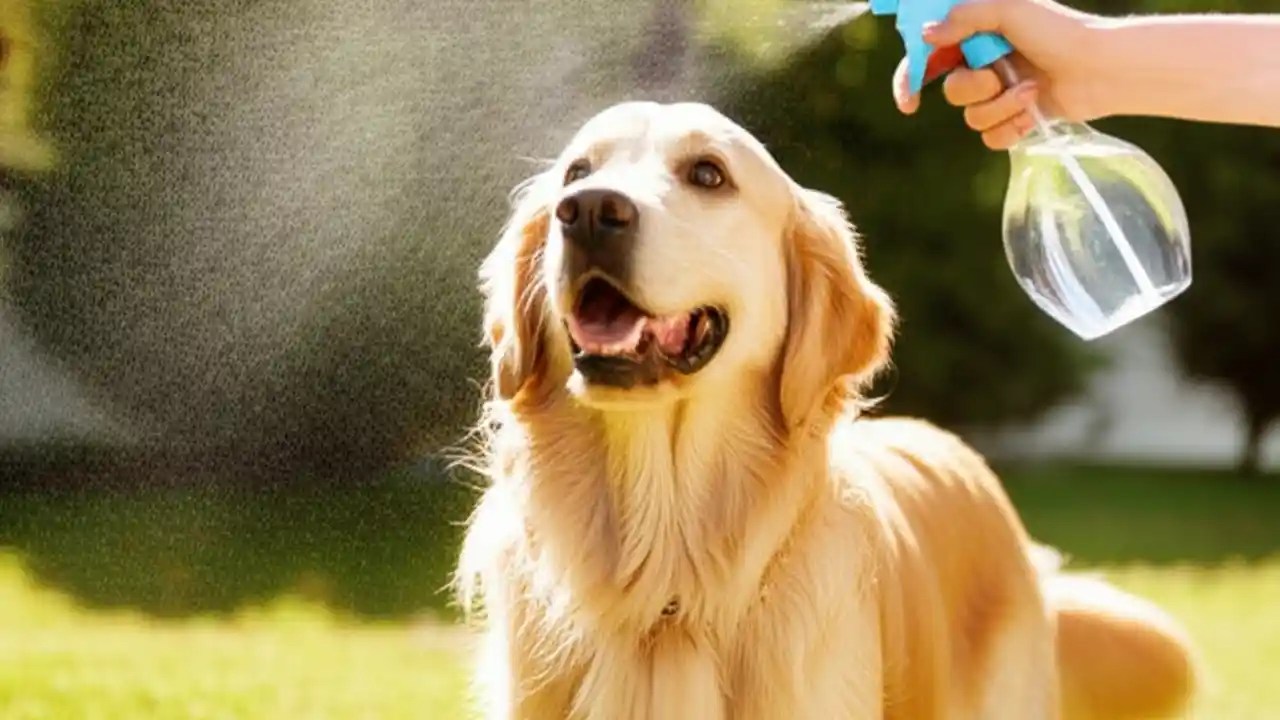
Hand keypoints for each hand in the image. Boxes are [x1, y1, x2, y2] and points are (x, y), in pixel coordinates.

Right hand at [892, 0, 1107, 148]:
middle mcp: (983, 64)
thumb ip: (964, 17)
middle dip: (972, 88)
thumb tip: (926, 35)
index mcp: (975, 34)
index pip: (928, 56)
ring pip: (971, 117)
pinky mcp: (1014, 119)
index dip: (911, 78)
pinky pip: (991, 137)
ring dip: (1000, 107)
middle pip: (949, 90)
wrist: (1102, 68)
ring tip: (1031, 91)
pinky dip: (1011, 127)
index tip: (910, 100)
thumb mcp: (1010, 9)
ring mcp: (998, 94)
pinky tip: (1033, 112)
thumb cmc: (1060, 32)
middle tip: (996, 77)